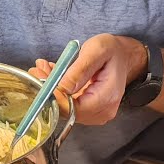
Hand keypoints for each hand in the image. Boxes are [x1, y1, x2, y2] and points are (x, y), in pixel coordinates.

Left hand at [30, 34, 147, 125]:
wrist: (125, 56)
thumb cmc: (113, 51)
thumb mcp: (97, 50)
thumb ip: (80, 69)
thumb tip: (62, 88)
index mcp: (106, 97)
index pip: (73, 108)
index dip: (54, 96)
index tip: (40, 78)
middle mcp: (103, 111)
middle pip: (67, 110)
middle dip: (49, 91)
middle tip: (37, 70)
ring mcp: (97, 113)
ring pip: (66, 108)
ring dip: (52, 90)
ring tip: (43, 69)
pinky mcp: (91, 111)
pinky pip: (69, 105)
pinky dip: (59, 91)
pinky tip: (53, 75)